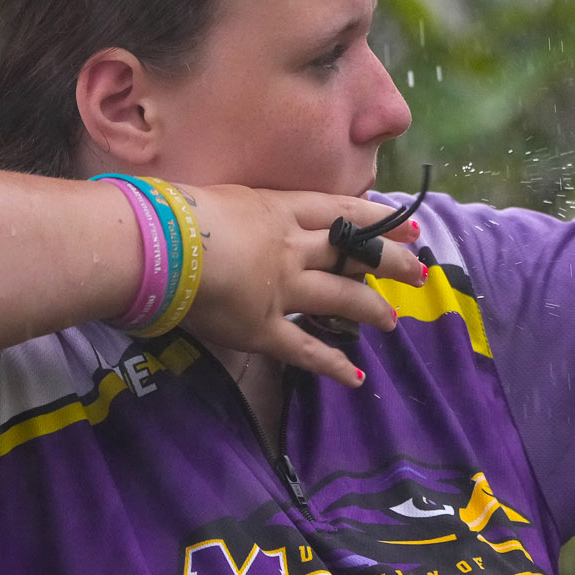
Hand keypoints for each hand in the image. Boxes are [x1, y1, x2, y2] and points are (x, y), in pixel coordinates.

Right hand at [176, 186, 427, 386]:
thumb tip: (249, 217)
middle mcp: (291, 249)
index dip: (378, 221)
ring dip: (371, 309)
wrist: (156, 245)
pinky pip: (304, 349)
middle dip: (389, 263)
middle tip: (418, 272)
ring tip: (393, 320)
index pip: (342, 213)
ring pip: (340, 298)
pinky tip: (355, 376)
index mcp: (280, 210)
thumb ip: (249, 212)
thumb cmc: (176, 213)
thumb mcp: (226, 198)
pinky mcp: (262, 328)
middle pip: (353, 253)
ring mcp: (281, 290)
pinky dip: (331, 365)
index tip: (408, 227)